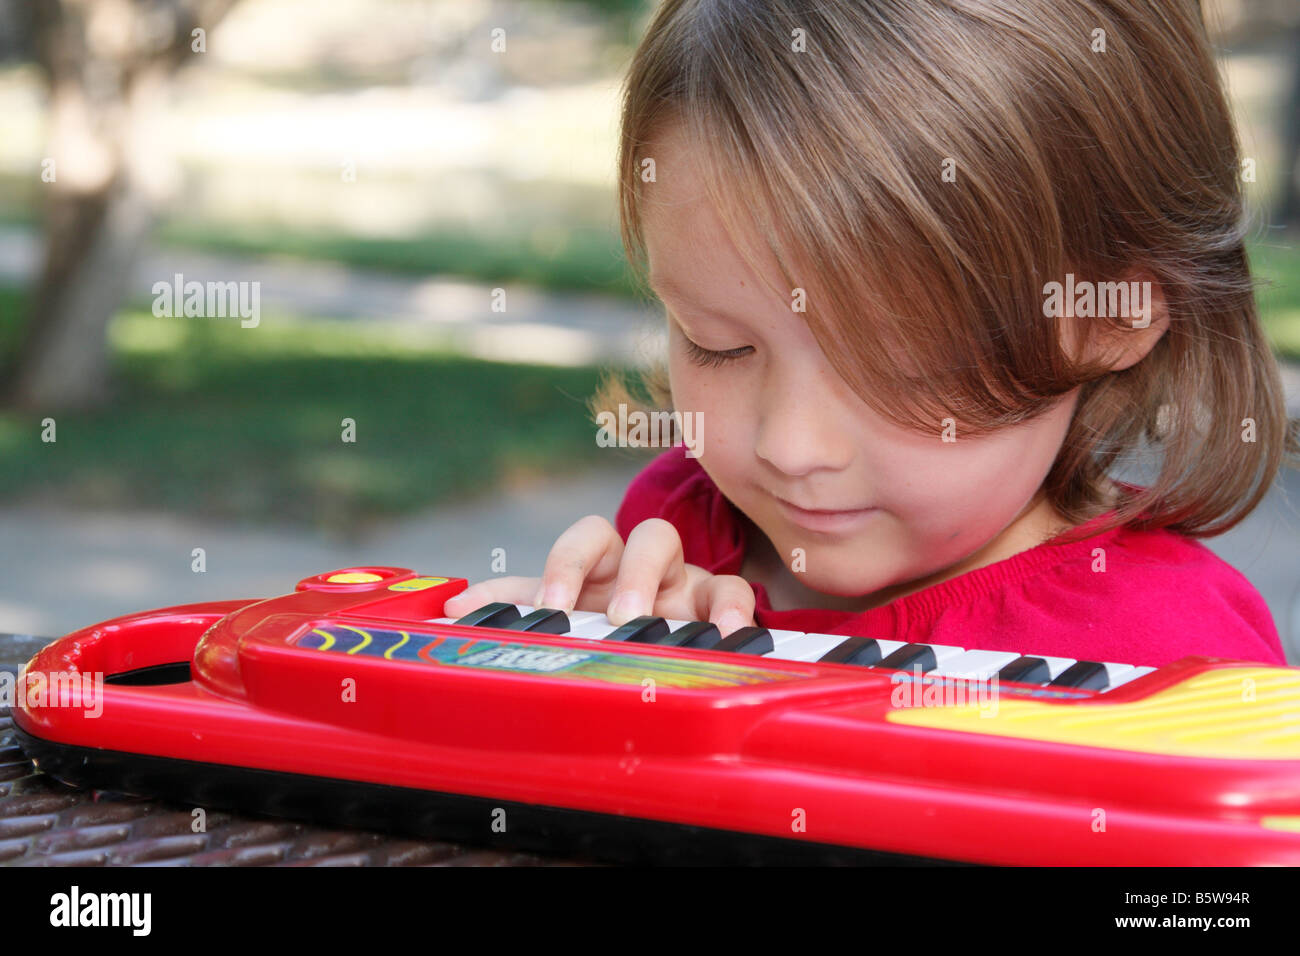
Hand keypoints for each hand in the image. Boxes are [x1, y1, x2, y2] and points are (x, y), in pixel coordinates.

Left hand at [441, 516, 756, 635]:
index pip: (588, 540)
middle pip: (647, 535)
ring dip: (668, 585)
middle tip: (616, 618)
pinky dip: (736, 612)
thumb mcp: (556, 615)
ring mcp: (685, 582)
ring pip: (690, 559)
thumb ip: (510, 604)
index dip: (568, 566)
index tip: (550, 609)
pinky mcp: (720, 607)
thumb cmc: (600, 623)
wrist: (658, 652)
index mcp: (605, 564)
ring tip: (660, 626)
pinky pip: (736, 594)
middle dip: (629, 574)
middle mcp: (644, 565)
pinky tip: (732, 637)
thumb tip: (450, 606)